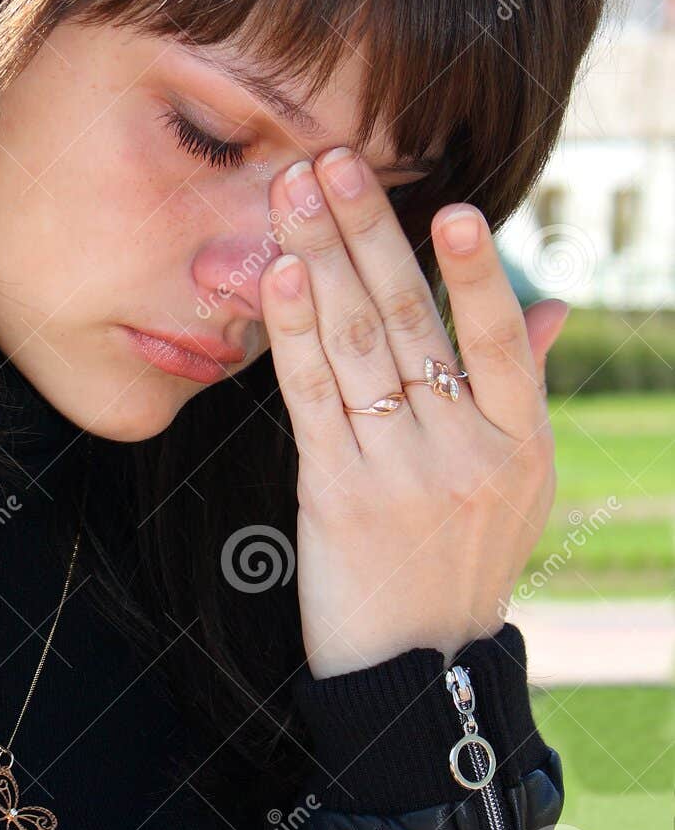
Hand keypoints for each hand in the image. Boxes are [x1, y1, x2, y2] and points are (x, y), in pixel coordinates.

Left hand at [259, 147, 567, 678]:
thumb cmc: (467, 557)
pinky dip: (292, 330)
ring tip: (295, 191)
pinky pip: (311, 394)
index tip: (451, 205)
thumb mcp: (522, 483)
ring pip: (355, 344)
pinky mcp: (336, 491)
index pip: (496, 338)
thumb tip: (549, 304)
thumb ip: (523, 386)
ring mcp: (398, 471)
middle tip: (336, 161)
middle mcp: (464, 451)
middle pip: (410, 321)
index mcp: (518, 441)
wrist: (416, 668)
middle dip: (369, 232)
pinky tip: (280, 274)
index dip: (474, 271)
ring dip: (320, 256)